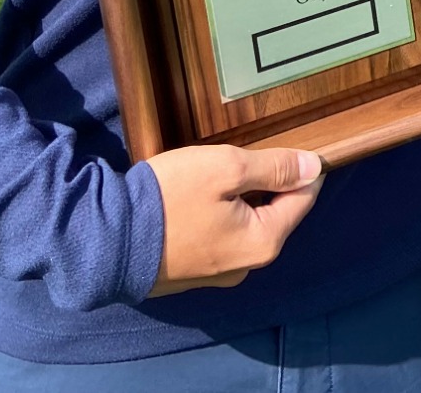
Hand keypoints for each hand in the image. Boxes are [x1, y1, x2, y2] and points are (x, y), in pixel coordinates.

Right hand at [141, 144, 323, 294]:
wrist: (105, 239)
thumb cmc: (169, 198)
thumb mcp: (226, 168)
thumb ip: (274, 168)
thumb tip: (315, 167)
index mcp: (263, 243)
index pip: (303, 199)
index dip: (301, 169)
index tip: (288, 146)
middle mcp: (246, 266)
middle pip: (275, 215)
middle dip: (268, 185)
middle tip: (245, 157)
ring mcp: (218, 274)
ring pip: (246, 226)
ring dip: (242, 200)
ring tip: (219, 175)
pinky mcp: (192, 273)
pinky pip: (221, 238)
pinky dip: (219, 217)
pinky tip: (199, 199)